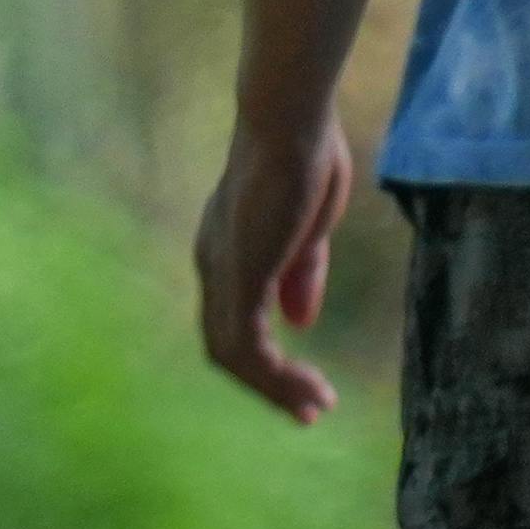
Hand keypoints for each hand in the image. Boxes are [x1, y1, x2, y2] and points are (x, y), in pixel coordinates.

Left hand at [194, 112, 360, 423]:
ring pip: (233, 356)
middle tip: (311, 409)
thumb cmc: (304, 153)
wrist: (291, 118)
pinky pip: (248, 346)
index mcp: (227, 251)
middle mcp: (213, 266)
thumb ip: (301, 273)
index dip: (265, 359)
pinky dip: (275, 375)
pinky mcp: (240, 276)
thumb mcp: (309, 227)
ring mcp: (222, 272)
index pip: (233, 321)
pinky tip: (308, 386)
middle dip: (268, 385)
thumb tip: (298, 321)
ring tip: (316, 405)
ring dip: (274, 388)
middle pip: (226, 348)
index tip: (308, 384)